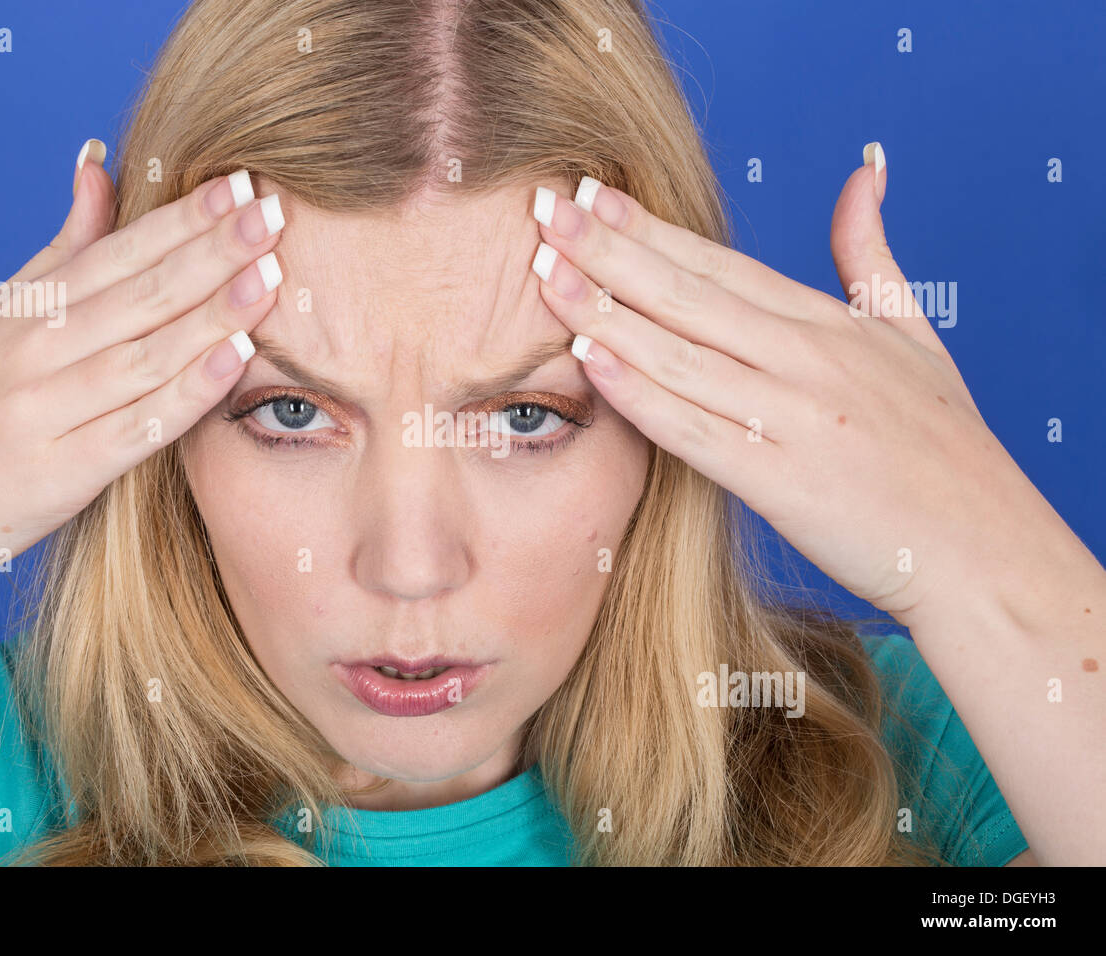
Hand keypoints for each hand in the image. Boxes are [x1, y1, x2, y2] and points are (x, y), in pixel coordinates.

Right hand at [0, 140, 284, 602]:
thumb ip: (63, 247)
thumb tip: (99, 165)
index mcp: (27, 309)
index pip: (120, 252)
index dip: (184, 218)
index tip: (242, 183)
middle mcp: (35, 351)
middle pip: (141, 294)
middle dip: (213, 251)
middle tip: (274, 213)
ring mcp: (45, 412)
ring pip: (144, 353)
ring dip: (213, 314)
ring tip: (270, 278)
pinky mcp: (58, 474)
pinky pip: (134, 427)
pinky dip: (186, 393)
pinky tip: (235, 362)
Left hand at [528, 146, 1065, 627]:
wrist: (986, 548)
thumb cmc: (947, 447)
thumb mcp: (915, 334)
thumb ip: (872, 256)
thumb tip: (863, 176)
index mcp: (830, 324)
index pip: (720, 264)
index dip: (650, 230)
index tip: (591, 197)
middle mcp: (808, 359)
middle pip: (688, 294)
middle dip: (609, 251)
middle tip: (544, 211)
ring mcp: (796, 418)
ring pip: (681, 354)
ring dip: (606, 313)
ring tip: (545, 278)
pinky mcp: (784, 482)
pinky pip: (696, 430)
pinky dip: (641, 394)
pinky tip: (590, 362)